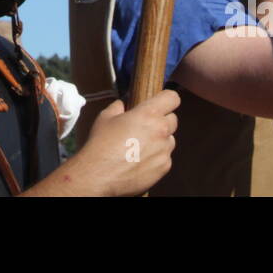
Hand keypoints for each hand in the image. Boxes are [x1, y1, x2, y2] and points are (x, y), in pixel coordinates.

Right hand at [64, 90, 178, 196]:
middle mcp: (161, 131)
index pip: (172, 98)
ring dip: (160, 140)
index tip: (161, 103)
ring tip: (140, 147)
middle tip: (145, 127)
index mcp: (148, 114)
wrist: (99, 174)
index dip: (167, 99)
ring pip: (169, 140)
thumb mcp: (106, 117)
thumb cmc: (101, 143)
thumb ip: (119, 107)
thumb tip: (123, 104)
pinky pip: (165, 157)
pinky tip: (140, 160)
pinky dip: (156, 157)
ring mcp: (164, 150)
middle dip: (162, 121)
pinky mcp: (164, 167)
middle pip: (173, 120)